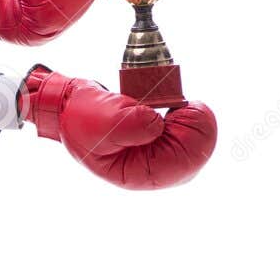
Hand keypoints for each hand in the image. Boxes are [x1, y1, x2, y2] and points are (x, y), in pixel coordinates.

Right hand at [18, 65, 216, 188]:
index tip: (181, 108)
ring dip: (193, 117)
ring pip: (201, 141)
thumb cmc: (85, 118)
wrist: (78, 110)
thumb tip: (159, 123)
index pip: (184, 162)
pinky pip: (196, 132)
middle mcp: (157, 172)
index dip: (191, 133)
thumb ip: (131, 124)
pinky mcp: (171, 145)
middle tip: (181, 104)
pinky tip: (174, 108)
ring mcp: (166, 160)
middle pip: (199, 153)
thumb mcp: (102, 119)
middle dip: (195, 123)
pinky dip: (190, 115)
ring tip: (174, 105)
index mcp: (139, 175)